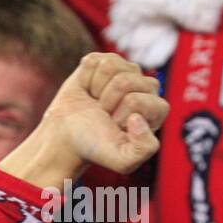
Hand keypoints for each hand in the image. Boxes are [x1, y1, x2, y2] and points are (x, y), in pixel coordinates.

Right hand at [3, 52, 168, 186]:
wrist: (66, 138)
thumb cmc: (94, 148)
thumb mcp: (122, 161)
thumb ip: (143, 149)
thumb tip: (138, 117)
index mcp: (156, 110)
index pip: (137, 99)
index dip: (120, 115)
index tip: (114, 126)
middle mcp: (146, 87)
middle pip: (125, 80)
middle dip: (107, 100)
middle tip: (103, 114)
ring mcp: (126, 71)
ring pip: (110, 65)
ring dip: (96, 88)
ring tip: (96, 102)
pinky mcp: (104, 62)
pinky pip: (93, 61)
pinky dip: (85, 78)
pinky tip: (88, 91)